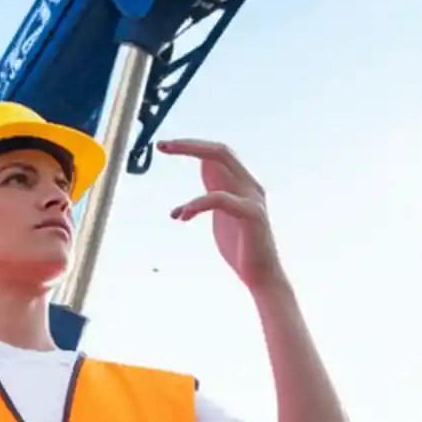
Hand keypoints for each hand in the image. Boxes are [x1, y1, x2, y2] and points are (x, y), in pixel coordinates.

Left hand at [159, 139, 283, 290]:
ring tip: (168, 188)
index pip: (218, 153)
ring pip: (221, 166)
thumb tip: (203, 168)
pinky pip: (218, 198)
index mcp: (242, 183)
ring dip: (190, 175)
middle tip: (161, 145)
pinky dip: (195, 204)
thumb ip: (214, 190)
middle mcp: (249, 185)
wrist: (260, 275)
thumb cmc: (239, 246)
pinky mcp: (251, 214)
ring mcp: (252, 198)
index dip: (192, 145)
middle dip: (189, 145)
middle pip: (220, 151)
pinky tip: (180, 216)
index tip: (164, 145)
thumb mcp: (221, 212)